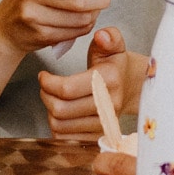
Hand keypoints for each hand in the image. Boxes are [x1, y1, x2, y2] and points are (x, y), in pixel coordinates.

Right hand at [0, 0, 111, 62]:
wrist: (8, 25)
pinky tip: (84, 21)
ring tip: (95, 9)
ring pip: (77, 18)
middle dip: (97, 1)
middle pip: (73, 0)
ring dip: (93, 15)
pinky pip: (72, 32)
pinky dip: (84, 27)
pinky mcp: (38, 34)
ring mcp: (31, 14)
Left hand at [40, 23, 133, 140]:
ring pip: (60, 125)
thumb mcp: (114, 46)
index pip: (67, 89)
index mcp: (109, 80)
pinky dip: (56, 126)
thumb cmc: (115, 65)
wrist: (131, 88)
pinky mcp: (97, 137)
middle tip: (45, 86)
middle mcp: (108, 105)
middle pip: (61, 109)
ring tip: (51, 97)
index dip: (48, 82)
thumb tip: (102, 35)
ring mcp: (103, 124)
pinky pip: (65, 139)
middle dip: (46, 96)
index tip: (43, 76)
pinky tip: (60, 112)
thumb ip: (109, 37)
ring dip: (49, 111)